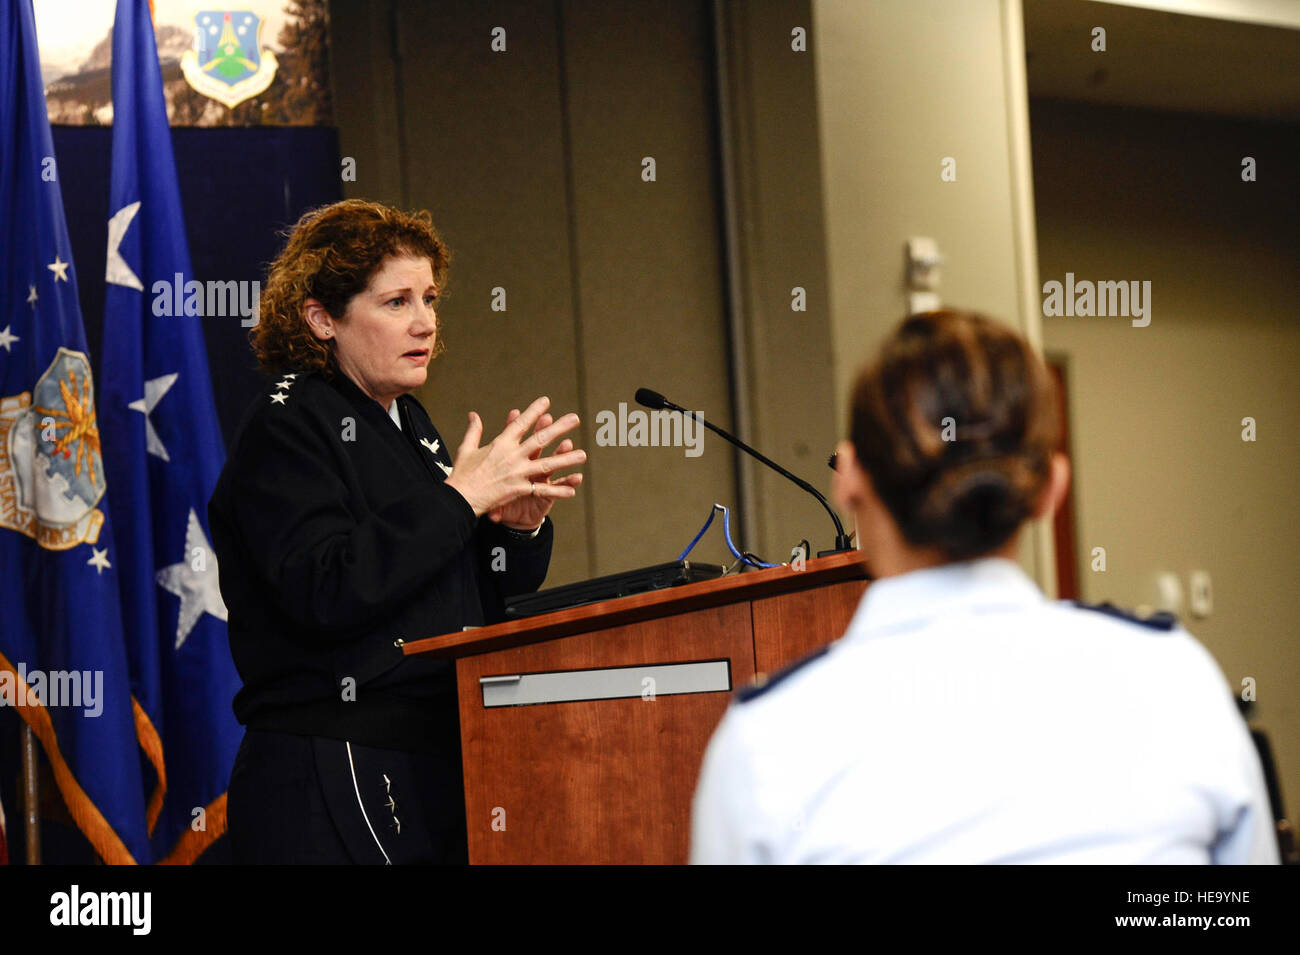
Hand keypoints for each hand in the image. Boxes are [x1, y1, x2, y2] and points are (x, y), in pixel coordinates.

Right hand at [444, 396, 585, 521]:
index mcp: (500, 444)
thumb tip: (474, 414)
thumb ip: (474, 431)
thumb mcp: (466, 449)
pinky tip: (573, 489)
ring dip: (566, 459)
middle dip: (559, 428)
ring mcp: (517, 473)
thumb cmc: (462, 474)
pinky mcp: (519, 490)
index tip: (547, 401)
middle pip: (540, 439)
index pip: (521, 424)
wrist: (459, 499)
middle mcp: (512, 456)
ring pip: (547, 464)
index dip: (534, 411)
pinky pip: (542, 490)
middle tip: (575, 418)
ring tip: (583, 454)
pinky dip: (558, 490)